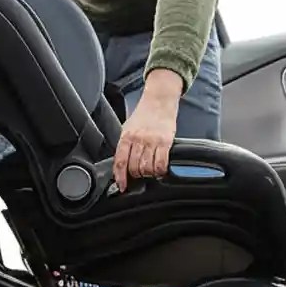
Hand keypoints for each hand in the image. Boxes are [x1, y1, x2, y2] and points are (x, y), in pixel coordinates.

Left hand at [114, 69, 180, 191]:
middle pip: (134, 168)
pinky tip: (160, 169)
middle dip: (137, 176)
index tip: (122, 186)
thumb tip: (122, 164)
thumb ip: (125, 145)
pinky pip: (161, 163)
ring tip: (150, 172)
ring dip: (149, 174)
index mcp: (126, 136)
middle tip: (140, 175)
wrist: (159, 100)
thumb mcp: (128, 128)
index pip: (120, 162)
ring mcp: (152, 141)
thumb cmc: (144, 114)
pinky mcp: (165, 141)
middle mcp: (138, 140)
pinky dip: (160, 171)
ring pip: (147, 168)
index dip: (120, 177)